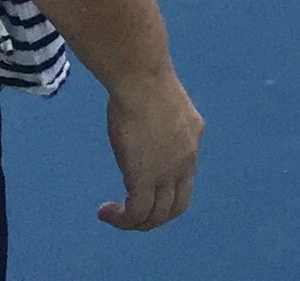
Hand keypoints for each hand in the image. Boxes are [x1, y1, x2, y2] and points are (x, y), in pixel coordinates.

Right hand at [96, 68, 202, 229]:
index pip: (185, 178)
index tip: (139, 185)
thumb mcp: (161, 101)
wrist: (141, 77)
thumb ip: (159, 119)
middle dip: (154, 216)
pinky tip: (106, 212)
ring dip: (134, 222)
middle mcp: (187, 159)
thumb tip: (143, 119)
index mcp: (193, 136)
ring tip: (113, 215)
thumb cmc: (143, 79)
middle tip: (130, 213)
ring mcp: (169, 172)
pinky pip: (136, 213)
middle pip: (176, 206)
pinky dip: (121, 220)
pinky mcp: (145, 178)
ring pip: (156, 216)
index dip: (164, 191)